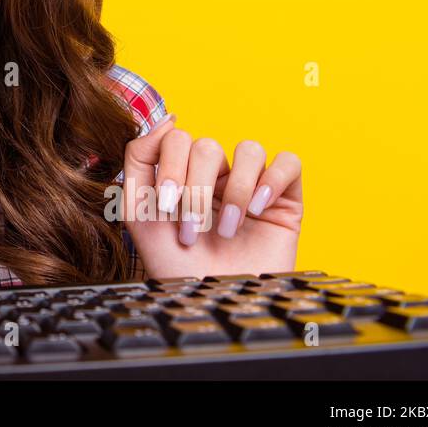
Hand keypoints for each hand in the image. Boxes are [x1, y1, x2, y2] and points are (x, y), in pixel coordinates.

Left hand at [120, 115, 303, 278]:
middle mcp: (216, 176)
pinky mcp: (285, 201)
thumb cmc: (175, 266)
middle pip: (206, 145)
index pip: (175, 138)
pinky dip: (272, 180)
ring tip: (227, 230)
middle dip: (196, 190)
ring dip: (233, 191)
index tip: (165, 207)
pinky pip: (288, 162)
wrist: (212, 306)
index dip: (169, 167)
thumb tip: (168, 120)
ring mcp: (251, 185)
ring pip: (248, 148)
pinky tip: (258, 210)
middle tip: (191, 232)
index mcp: (182, 174)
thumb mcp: (140, 213)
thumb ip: (139, 160)